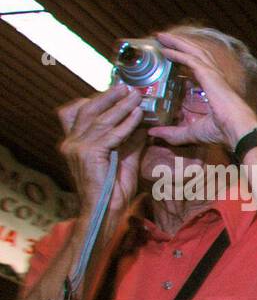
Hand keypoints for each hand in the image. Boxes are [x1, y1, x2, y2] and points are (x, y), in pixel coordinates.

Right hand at [57, 85, 146, 225]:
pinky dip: (126, 124)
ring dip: (121, 106)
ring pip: (101, 120)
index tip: (115, 92)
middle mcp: (71, 142)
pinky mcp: (89, 154)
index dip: (96, 99)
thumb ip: (130, 143)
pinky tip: (138, 115)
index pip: (79, 112)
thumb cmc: (112, 191)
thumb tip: (143, 126)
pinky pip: (111, 134)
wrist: (103, 211)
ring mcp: (77, 147)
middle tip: (127, 88)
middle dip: (108, 97)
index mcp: (74, 143)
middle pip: (88, 110)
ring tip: (136, 96)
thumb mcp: (124, 161)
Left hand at [149, 31, 256, 151]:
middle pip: (194, 54)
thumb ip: (173, 133)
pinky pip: (190, 60)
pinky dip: (177, 53)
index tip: (169, 56)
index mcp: (213, 88)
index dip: (183, 60)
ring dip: (177, 43)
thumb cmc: (223, 131)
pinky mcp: (209, 75)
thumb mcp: (192, 132)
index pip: (197, 68)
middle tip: (162, 39)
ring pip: (193, 51)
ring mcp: (213, 74)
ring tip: (162, 37)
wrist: (238, 130)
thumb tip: (153, 133)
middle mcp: (214, 78)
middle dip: (179, 45)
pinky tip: (166, 50)